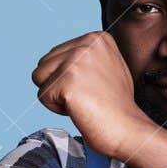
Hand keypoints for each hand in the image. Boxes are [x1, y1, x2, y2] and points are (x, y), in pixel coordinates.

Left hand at [32, 32, 152, 159]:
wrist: (127, 129)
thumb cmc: (117, 106)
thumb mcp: (106, 67)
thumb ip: (84, 57)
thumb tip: (58, 57)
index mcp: (96, 38)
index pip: (56, 54)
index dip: (68, 78)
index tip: (93, 88)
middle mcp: (86, 43)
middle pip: (44, 63)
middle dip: (59, 85)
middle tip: (87, 97)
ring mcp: (76, 60)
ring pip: (39, 77)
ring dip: (55, 96)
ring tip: (82, 101)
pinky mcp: (67, 80)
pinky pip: (42, 96)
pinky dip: (56, 109)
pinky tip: (79, 109)